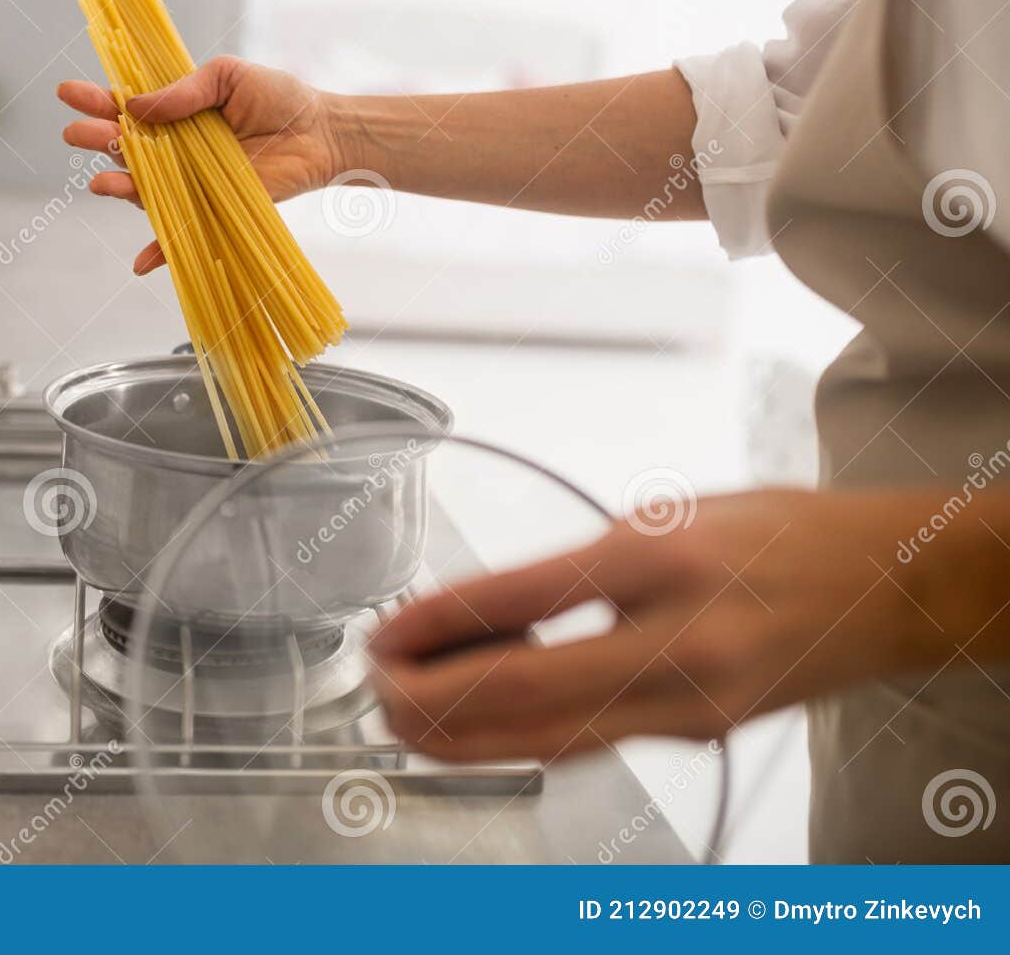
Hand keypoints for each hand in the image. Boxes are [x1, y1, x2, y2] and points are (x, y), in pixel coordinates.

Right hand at [57, 56, 345, 272]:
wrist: (319, 132)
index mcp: (173, 110)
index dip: (94, 100)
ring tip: (101, 183)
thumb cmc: (276, 98)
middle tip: (77, 135)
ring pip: (142, 189)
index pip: (124, 106)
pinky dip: (160, 251)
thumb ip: (183, 91)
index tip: (67, 93)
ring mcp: (188, 179)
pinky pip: (178, 232)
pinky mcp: (208, 208)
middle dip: (95, 140)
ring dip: (117, 187)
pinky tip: (142, 262)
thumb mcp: (226, 77)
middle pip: (123, 147)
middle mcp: (173, 147)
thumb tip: (135, 107)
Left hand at [368, 489, 960, 762]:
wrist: (886, 588)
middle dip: (428, 699)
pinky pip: (587, 745)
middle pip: (520, 692)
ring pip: (546, 740)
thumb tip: (478, 611)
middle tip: (375, 686)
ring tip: (401, 718)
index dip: (432, 624)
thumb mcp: (664, 515)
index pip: (518, 597)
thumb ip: (573, 566)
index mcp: (660, 558)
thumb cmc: (775, 536)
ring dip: (460, 737)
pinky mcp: (696, 735)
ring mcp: (691, 702)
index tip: (382, 632)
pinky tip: (474, 729)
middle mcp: (676, 639)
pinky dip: (517, 740)